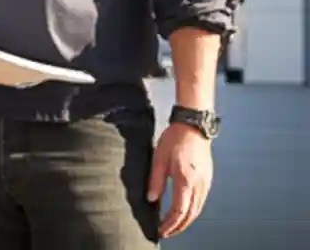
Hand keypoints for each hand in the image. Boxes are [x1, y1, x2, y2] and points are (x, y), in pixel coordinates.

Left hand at [147, 122, 213, 239]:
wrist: (193, 126)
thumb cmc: (174, 140)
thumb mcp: (158, 159)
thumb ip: (155, 181)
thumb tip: (151, 199)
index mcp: (186, 180)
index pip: (179, 210)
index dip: (170, 223)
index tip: (161, 230)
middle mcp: (199, 184)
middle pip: (191, 214)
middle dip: (179, 226)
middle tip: (167, 232)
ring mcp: (206, 182)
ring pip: (198, 209)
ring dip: (187, 220)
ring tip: (174, 225)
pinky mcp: (208, 178)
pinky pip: (201, 200)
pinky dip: (193, 210)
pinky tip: (184, 211)